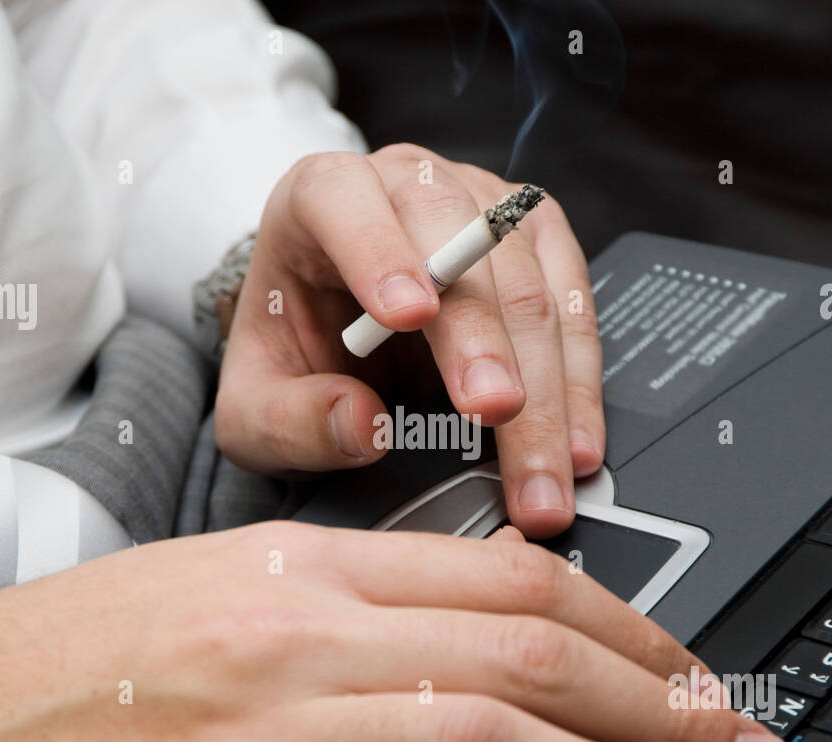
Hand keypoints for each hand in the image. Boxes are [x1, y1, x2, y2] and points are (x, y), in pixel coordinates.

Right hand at [0, 523, 787, 741]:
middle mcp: (301, 640)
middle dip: (659, 706)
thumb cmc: (87, 654)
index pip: (513, 579)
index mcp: (305, 563)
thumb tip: (509, 639)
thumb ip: (368, 601)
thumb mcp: (233, 582)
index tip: (689, 667)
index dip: (629, 626)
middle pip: (528, 661)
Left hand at [214, 145, 605, 537]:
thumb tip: (360, 426)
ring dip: (546, 383)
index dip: (379, 252)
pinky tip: (575, 443)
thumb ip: (288, 419)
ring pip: (531, 284)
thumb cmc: (296, 351)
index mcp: (320, 197)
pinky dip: (578, 383)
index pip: (347, 202)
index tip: (407, 314)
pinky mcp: (538, 242)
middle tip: (494, 411)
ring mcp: (484, 207)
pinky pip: (576, 307)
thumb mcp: (253, 404)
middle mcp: (409, 185)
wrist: (334, 330)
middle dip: (482, 337)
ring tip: (545, 467)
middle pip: (461, 246)